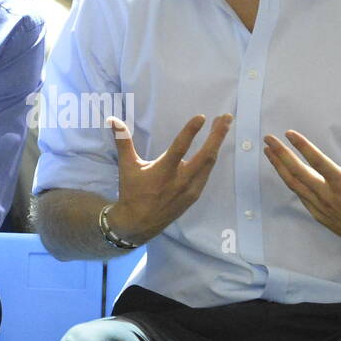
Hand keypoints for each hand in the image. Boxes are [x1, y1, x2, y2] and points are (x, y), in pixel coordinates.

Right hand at [106, 113, 232, 245]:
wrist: (138, 224)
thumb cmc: (132, 192)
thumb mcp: (127, 167)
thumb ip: (123, 142)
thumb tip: (113, 120)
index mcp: (163, 171)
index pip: (180, 147)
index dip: (190, 131)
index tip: (202, 117)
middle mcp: (180, 180)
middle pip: (206, 155)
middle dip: (218, 135)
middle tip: (227, 117)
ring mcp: (190, 189)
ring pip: (209, 163)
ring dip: (217, 144)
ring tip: (222, 127)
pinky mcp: (194, 196)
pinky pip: (206, 173)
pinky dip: (211, 159)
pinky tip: (213, 148)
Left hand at [264, 129, 340, 258]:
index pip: (318, 161)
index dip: (302, 147)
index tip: (289, 134)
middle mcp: (327, 195)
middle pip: (297, 172)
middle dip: (281, 154)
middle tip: (268, 139)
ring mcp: (320, 206)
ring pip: (293, 184)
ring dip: (279, 167)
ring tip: (268, 152)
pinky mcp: (318, 214)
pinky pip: (300, 195)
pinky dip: (290, 182)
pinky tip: (283, 172)